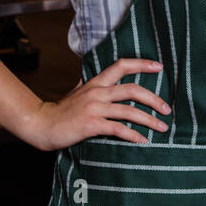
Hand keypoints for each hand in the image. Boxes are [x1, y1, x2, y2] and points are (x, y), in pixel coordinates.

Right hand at [28, 58, 169, 149]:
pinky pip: (118, 129)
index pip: (121, 66)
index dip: (142, 64)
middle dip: (153, 99)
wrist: (40, 125)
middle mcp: (97, 92)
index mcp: (96, 83)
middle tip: (166, 109)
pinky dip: (133, 135)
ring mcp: (94, 108)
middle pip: (133, 90)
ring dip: (149, 120)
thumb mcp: (76, 91)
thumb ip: (89, 85)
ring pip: (129, 111)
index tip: (160, 67)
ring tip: (162, 127)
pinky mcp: (90, 124)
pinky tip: (143, 141)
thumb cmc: (60, 111)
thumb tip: (92, 75)